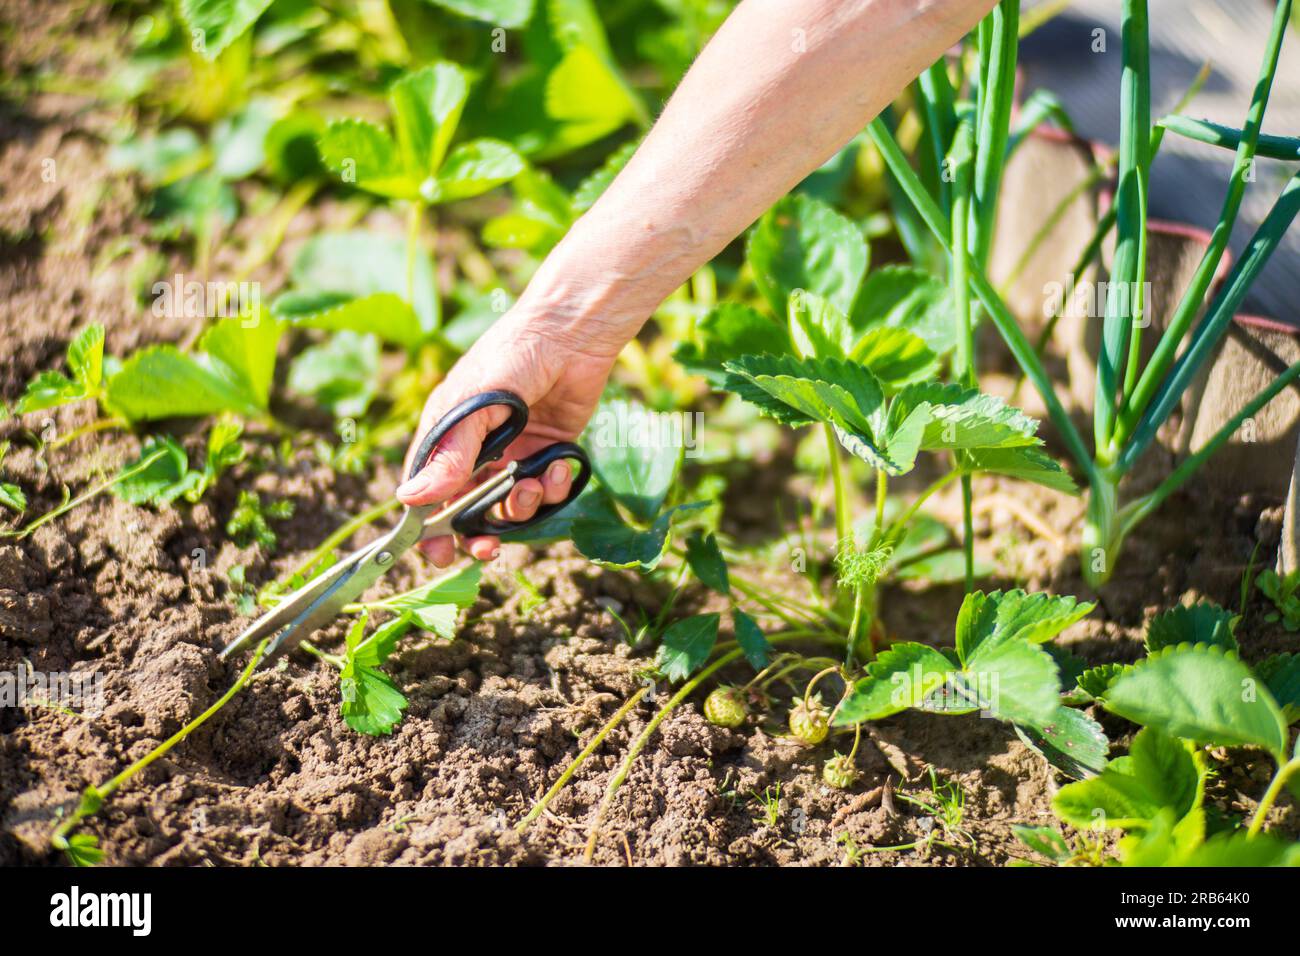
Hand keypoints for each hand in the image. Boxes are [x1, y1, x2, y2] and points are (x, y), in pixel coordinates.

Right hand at [396, 306, 618, 565]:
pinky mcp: (546, 454)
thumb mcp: (474, 406)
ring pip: (508, 507)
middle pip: (466, 510)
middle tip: (486, 549)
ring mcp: (512, 455)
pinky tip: (560, 466)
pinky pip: (546, 491)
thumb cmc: (511, 356)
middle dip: (475, 534)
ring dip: (520, 507)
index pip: (426, 492)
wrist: (570, 334)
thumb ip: (450, 455)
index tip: (437, 553)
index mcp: (445, 436)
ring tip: (532, 486)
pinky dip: (554, 487)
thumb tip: (410, 500)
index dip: (428, 527)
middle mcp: (475, 450)